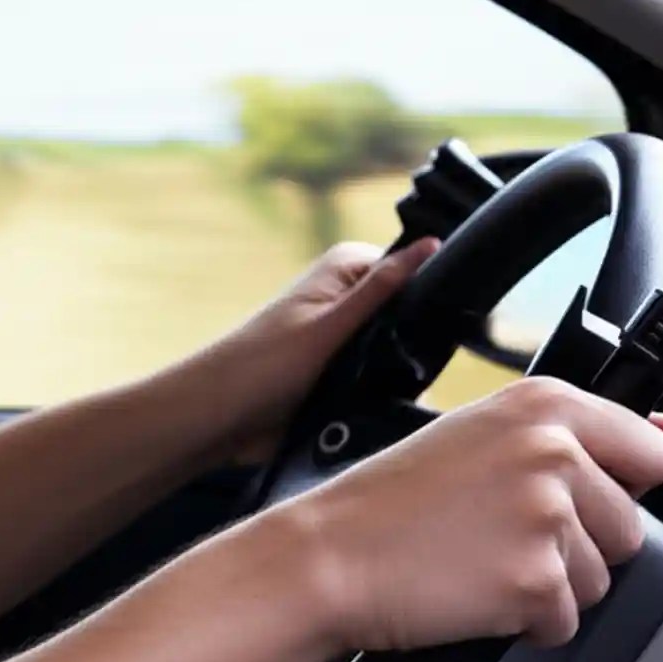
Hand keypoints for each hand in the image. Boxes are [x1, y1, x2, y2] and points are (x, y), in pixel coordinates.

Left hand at [219, 238, 439, 460]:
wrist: (219, 418)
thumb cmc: (265, 362)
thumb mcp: (331, 324)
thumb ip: (382, 288)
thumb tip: (431, 243)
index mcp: (344, 270)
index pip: (409, 269)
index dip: (429, 294)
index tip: (443, 322)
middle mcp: (346, 299)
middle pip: (407, 315)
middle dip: (415, 341)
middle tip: (417, 368)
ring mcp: (345, 339)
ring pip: (397, 352)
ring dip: (399, 373)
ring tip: (396, 392)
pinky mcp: (341, 375)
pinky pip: (380, 381)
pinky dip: (384, 394)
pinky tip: (389, 408)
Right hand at [273, 376, 662, 651]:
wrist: (330, 556)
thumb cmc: (394, 498)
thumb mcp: (485, 436)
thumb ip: (588, 434)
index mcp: (546, 406)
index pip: (650, 453)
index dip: (613, 485)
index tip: (567, 496)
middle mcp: (555, 451)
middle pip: (630, 525)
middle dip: (576, 543)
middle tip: (498, 532)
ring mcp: (548, 516)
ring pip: (601, 577)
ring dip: (550, 584)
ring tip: (481, 559)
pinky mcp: (536, 580)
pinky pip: (565, 621)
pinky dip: (525, 621)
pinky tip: (475, 590)